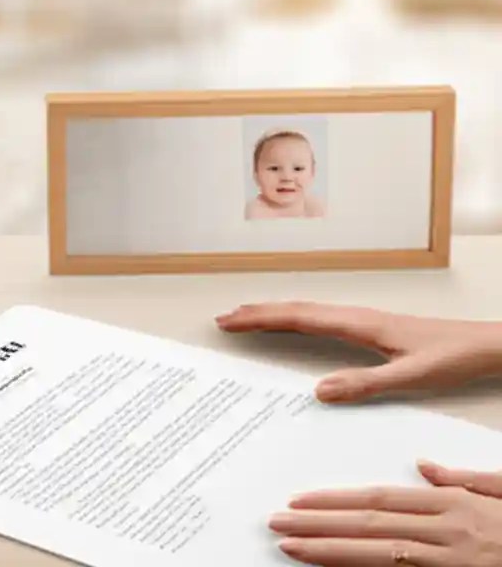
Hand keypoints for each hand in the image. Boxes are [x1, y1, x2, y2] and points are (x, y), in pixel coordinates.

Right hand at [216, 302, 501, 403]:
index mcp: (360, 324)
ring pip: (308, 311)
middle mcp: (357, 317)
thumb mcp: (410, 375)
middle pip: (297, 310)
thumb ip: (364, 383)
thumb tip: (319, 390)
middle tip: (224, 318)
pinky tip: (294, 324)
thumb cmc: (453, 356)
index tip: (231, 321)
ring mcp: (363, 320)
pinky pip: (321, 318)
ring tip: (247, 317)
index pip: (300, 318)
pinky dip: (296, 318)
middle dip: (258, 313)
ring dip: (274, 313)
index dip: (261, 319)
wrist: (484, 344)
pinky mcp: (370, 328)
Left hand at [269, 460, 501, 565]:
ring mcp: (451, 559)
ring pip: (378, 553)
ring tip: (288, 545)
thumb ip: (465, 480)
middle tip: (274, 520)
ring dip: (329, 550)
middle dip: (317, 522)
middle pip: (369, 523)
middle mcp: (448, 530)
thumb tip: (424, 467)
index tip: (298, 500)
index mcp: (455, 505)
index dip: (336, 500)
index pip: (381, 499)